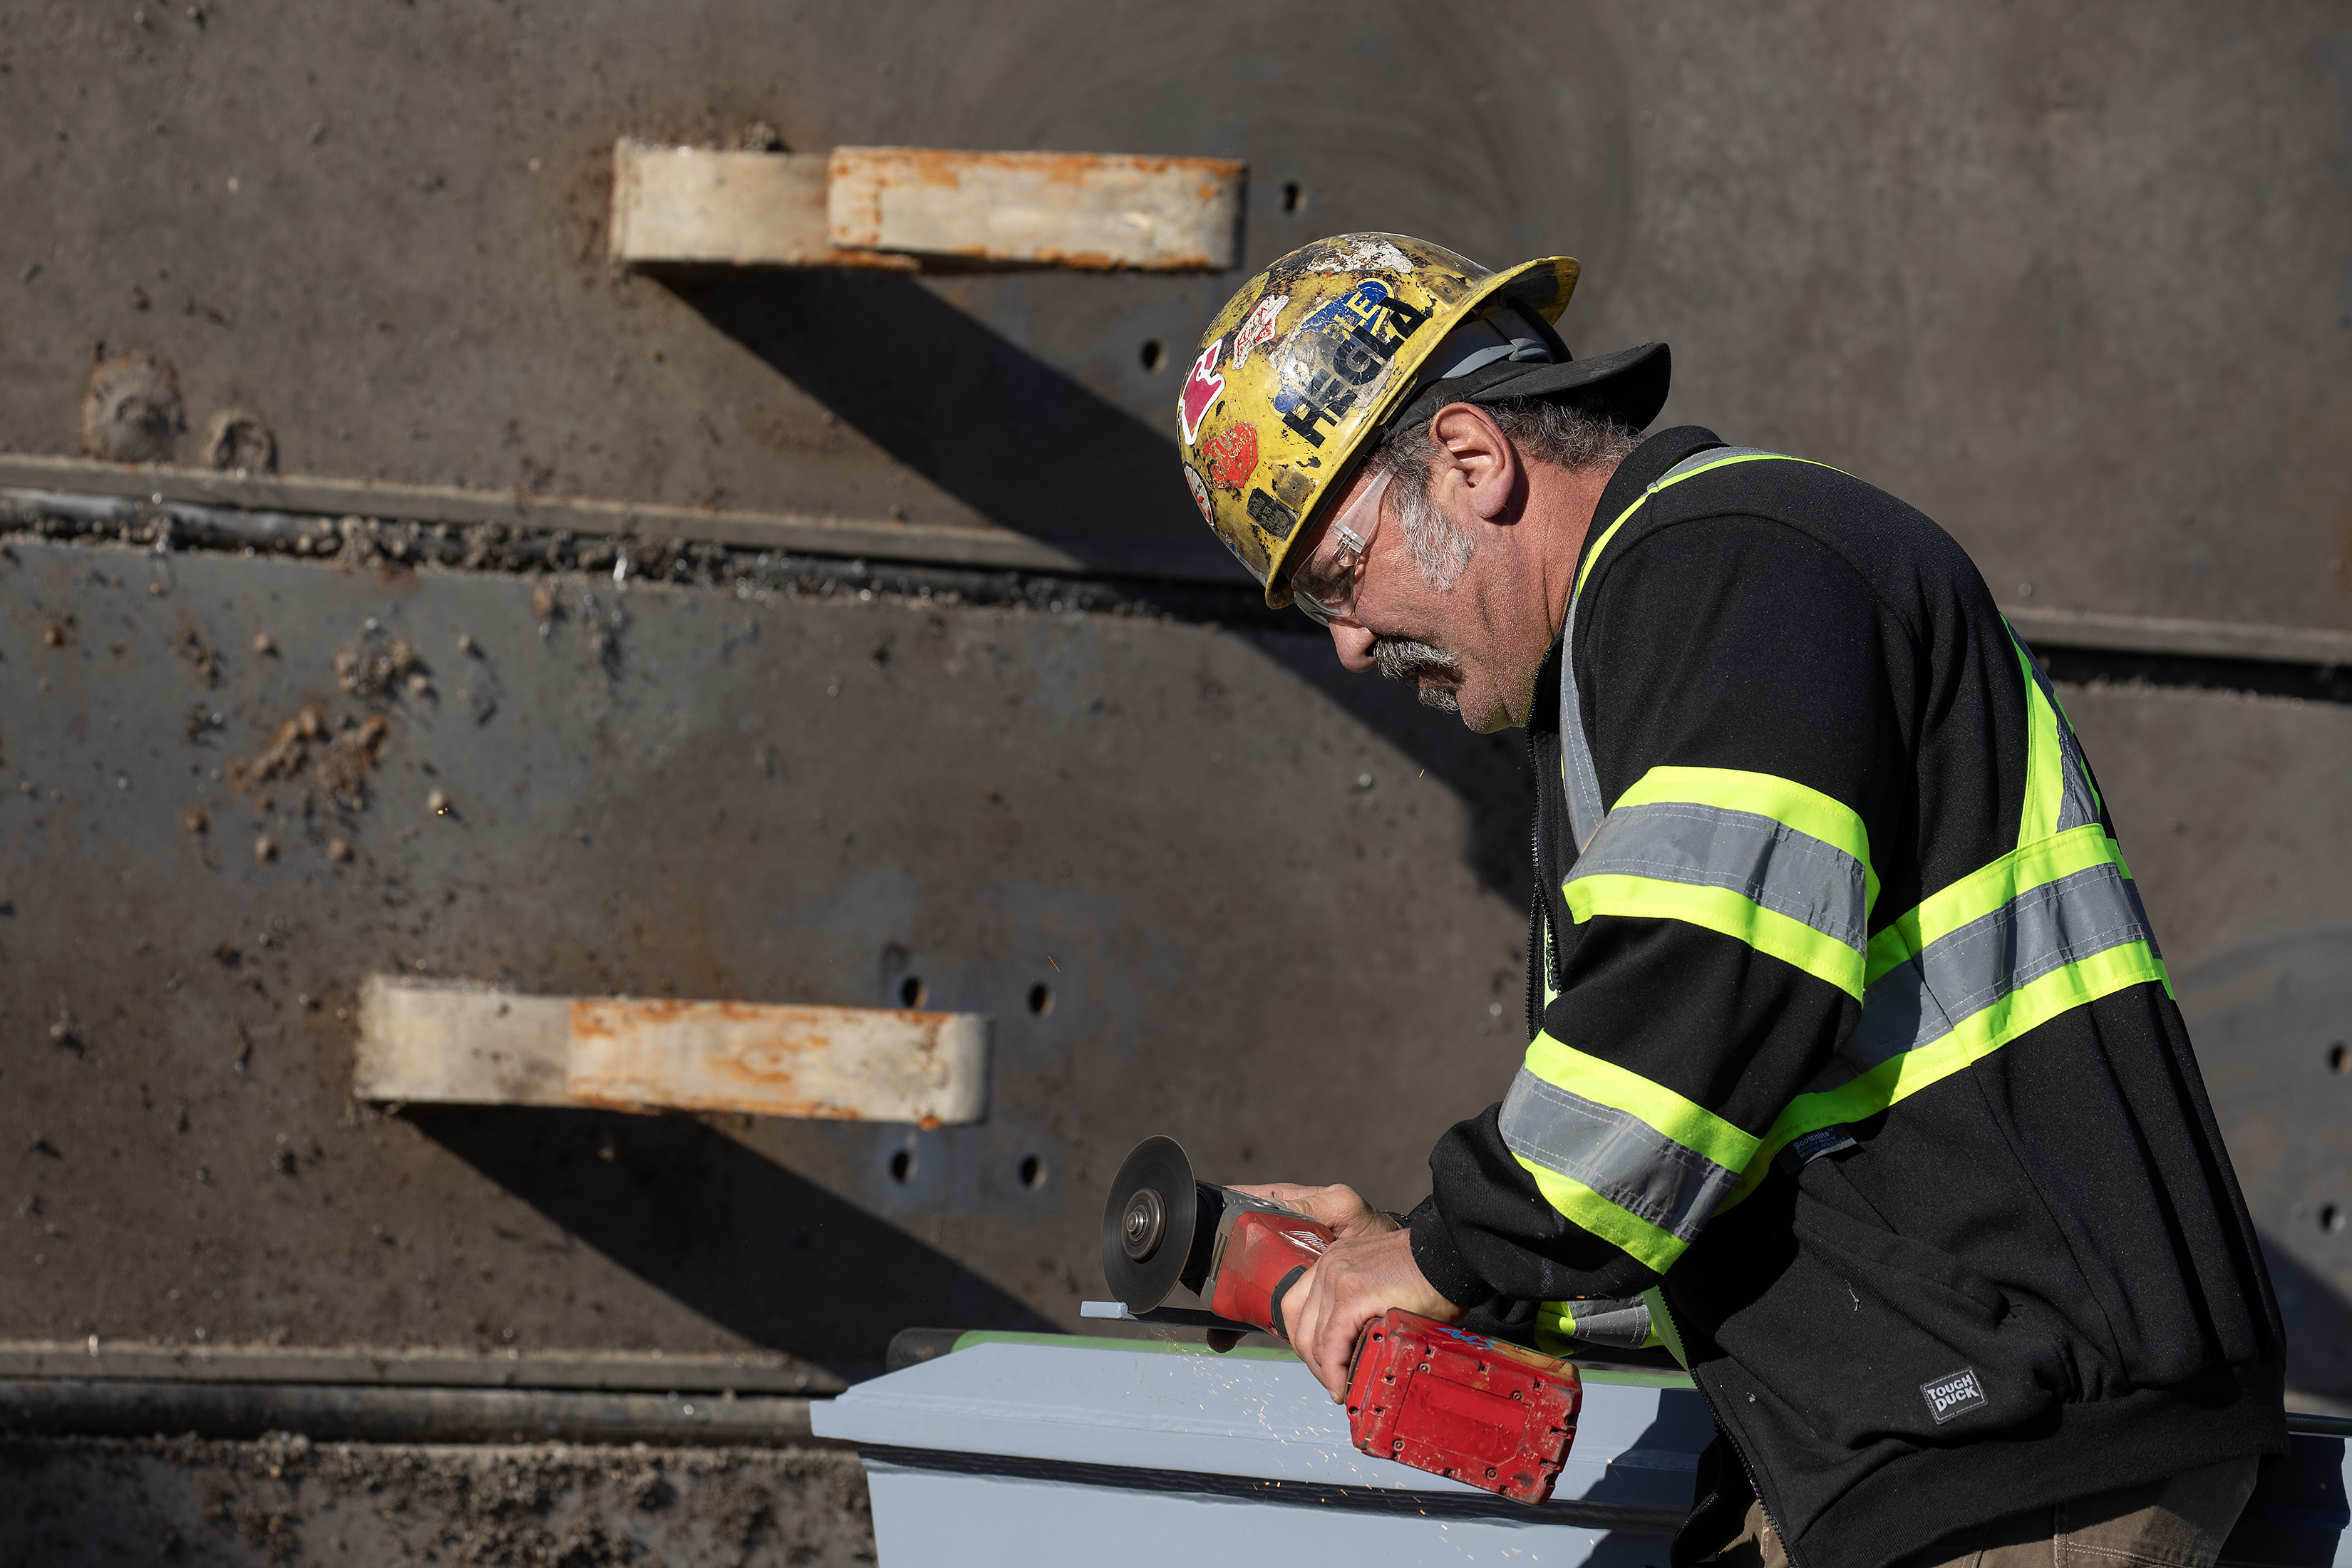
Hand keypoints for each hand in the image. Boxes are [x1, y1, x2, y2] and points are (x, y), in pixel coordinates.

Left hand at [1230, 1185, 1460, 1399]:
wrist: (1453, 1254)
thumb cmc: (1429, 1273)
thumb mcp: (1381, 1287)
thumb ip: (1360, 1310)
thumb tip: (1352, 1352)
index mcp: (1333, 1262)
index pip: (1297, 1309)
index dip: (1306, 1343)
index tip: (1324, 1364)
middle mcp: (1329, 1265)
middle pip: (1299, 1325)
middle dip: (1314, 1362)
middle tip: (1334, 1383)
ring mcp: (1338, 1277)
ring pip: (1315, 1338)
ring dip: (1326, 1371)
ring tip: (1344, 1387)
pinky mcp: (1353, 1293)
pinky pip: (1333, 1341)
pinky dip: (1335, 1368)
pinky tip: (1344, 1383)